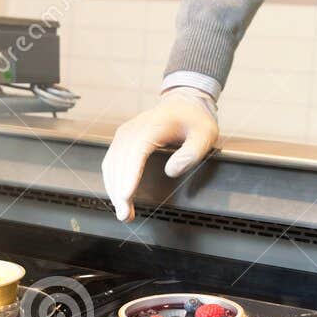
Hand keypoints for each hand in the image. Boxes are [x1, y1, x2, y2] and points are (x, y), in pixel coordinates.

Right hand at [102, 92, 218, 222]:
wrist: (185, 102)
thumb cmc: (195, 119)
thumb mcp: (205, 135)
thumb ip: (191, 153)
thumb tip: (172, 171)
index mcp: (153, 126)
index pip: (136, 152)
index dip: (129, 175)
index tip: (126, 196)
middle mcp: (133, 129)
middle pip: (119, 162)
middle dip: (119, 191)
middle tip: (126, 215)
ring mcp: (125, 133)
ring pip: (111, 163)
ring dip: (114, 189)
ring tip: (123, 211)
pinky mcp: (123, 139)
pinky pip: (112, 161)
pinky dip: (113, 180)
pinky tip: (118, 196)